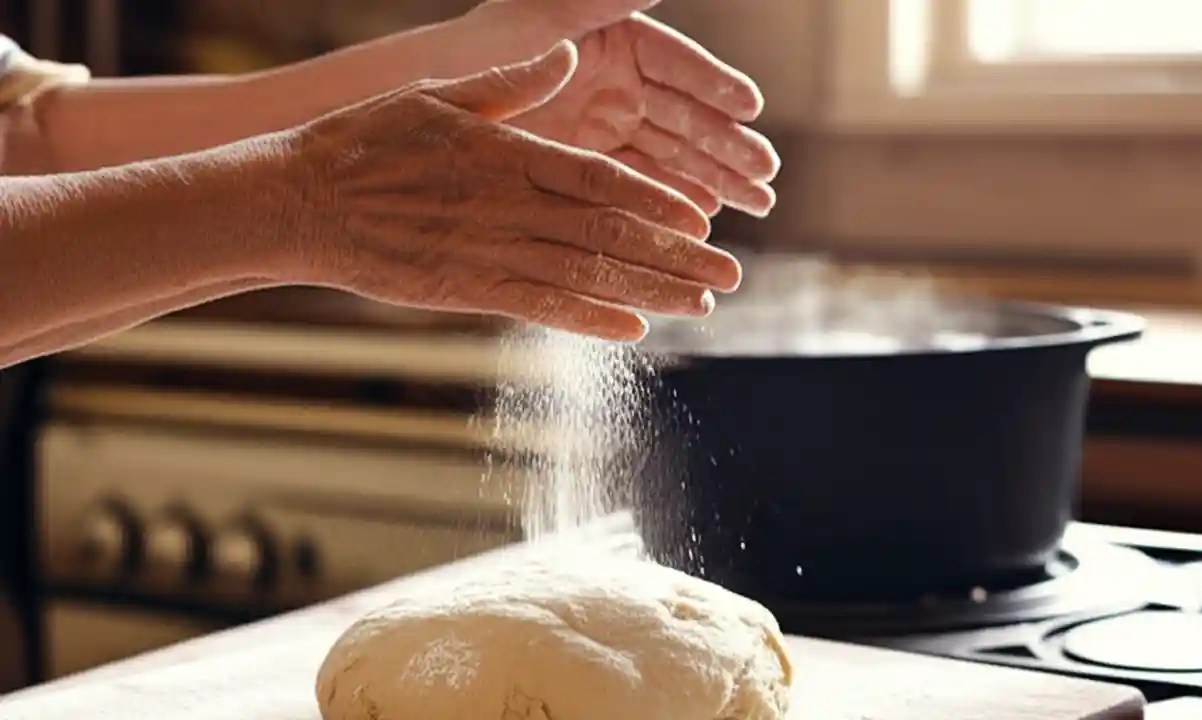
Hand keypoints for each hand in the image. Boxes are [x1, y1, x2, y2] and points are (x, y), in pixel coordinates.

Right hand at [279, 43, 740, 341]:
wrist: (299, 201)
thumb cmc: (365, 141)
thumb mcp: (437, 92)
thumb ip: (511, 81)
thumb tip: (569, 53)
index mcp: (508, 154)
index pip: (601, 180)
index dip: (658, 201)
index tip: (702, 218)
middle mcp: (508, 208)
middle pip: (609, 234)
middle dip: (675, 257)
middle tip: (729, 275)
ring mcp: (489, 254)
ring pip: (586, 276)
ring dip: (649, 292)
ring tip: (700, 305)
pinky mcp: (467, 291)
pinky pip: (539, 308)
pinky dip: (590, 320)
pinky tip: (633, 329)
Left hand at [459, 0, 779, 217]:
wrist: (429, 99)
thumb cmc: (484, 47)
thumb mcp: (546, 15)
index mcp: (618, 43)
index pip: (679, 65)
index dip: (716, 86)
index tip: (750, 106)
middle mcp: (621, 85)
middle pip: (687, 118)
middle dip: (730, 147)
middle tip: (767, 174)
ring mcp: (608, 129)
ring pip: (672, 157)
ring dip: (715, 180)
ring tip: (755, 204)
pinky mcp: (590, 170)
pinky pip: (639, 188)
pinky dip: (671, 204)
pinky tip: (704, 221)